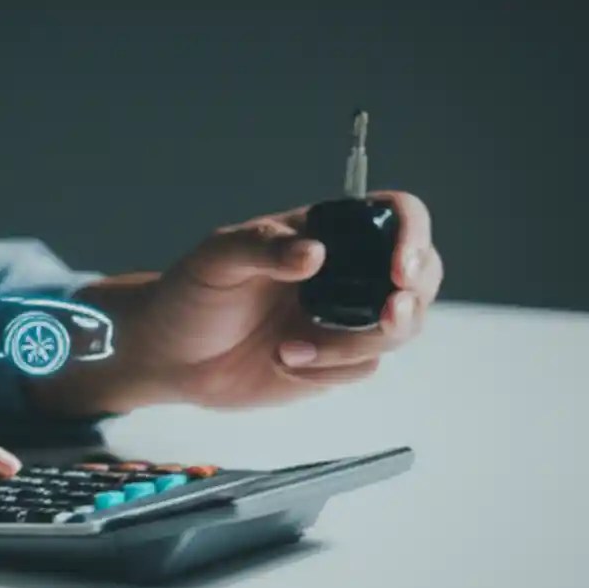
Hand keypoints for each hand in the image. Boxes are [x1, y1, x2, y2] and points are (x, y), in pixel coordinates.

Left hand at [39, 191, 442, 412]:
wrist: (169, 356)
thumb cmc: (189, 295)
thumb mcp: (216, 259)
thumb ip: (263, 249)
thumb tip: (314, 252)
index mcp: (325, 233)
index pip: (393, 217)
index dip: (413, 235)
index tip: (400, 266)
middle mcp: (344, 273)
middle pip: (419, 275)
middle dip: (414, 298)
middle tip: (389, 313)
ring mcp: (343, 319)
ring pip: (398, 329)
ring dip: (358, 344)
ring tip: (293, 350)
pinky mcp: (334, 361)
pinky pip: (362, 368)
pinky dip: (329, 370)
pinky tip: (285, 363)